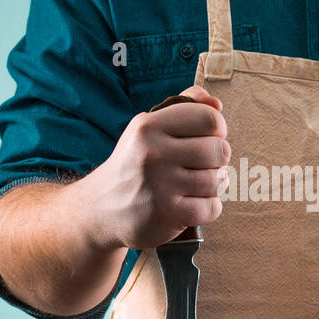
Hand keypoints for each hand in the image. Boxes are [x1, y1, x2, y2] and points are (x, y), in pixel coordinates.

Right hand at [85, 85, 230, 250]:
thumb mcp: (149, 127)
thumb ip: (184, 107)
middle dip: (219, 159)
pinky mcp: (167, 213)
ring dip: (215, 185)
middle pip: (219, 149)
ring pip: (217, 180)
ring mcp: (160, 185)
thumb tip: (216, 104)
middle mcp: (153, 153)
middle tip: (204, 165)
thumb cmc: (135, 164)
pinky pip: (212, 207)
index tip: (208, 138)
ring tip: (197, 185)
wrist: (100, 208)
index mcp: (149, 126)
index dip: (217, 129)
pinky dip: (209, 208)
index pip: (209, 118)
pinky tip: (192, 204)